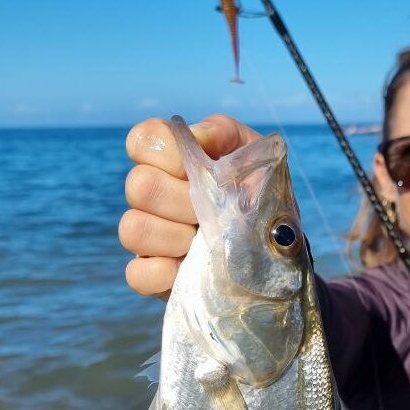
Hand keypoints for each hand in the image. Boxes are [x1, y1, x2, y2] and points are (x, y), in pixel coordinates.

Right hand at [119, 113, 260, 297]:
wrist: (276, 244)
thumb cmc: (259, 192)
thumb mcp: (254, 155)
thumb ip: (226, 134)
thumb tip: (197, 136)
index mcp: (170, 159)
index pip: (142, 140)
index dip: (171, 154)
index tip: (205, 168)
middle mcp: (150, 194)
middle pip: (138, 185)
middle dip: (184, 200)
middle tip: (215, 212)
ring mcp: (147, 236)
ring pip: (132, 228)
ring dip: (176, 236)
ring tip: (207, 241)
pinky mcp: (151, 274)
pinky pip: (137, 274)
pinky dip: (164, 273)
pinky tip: (192, 268)